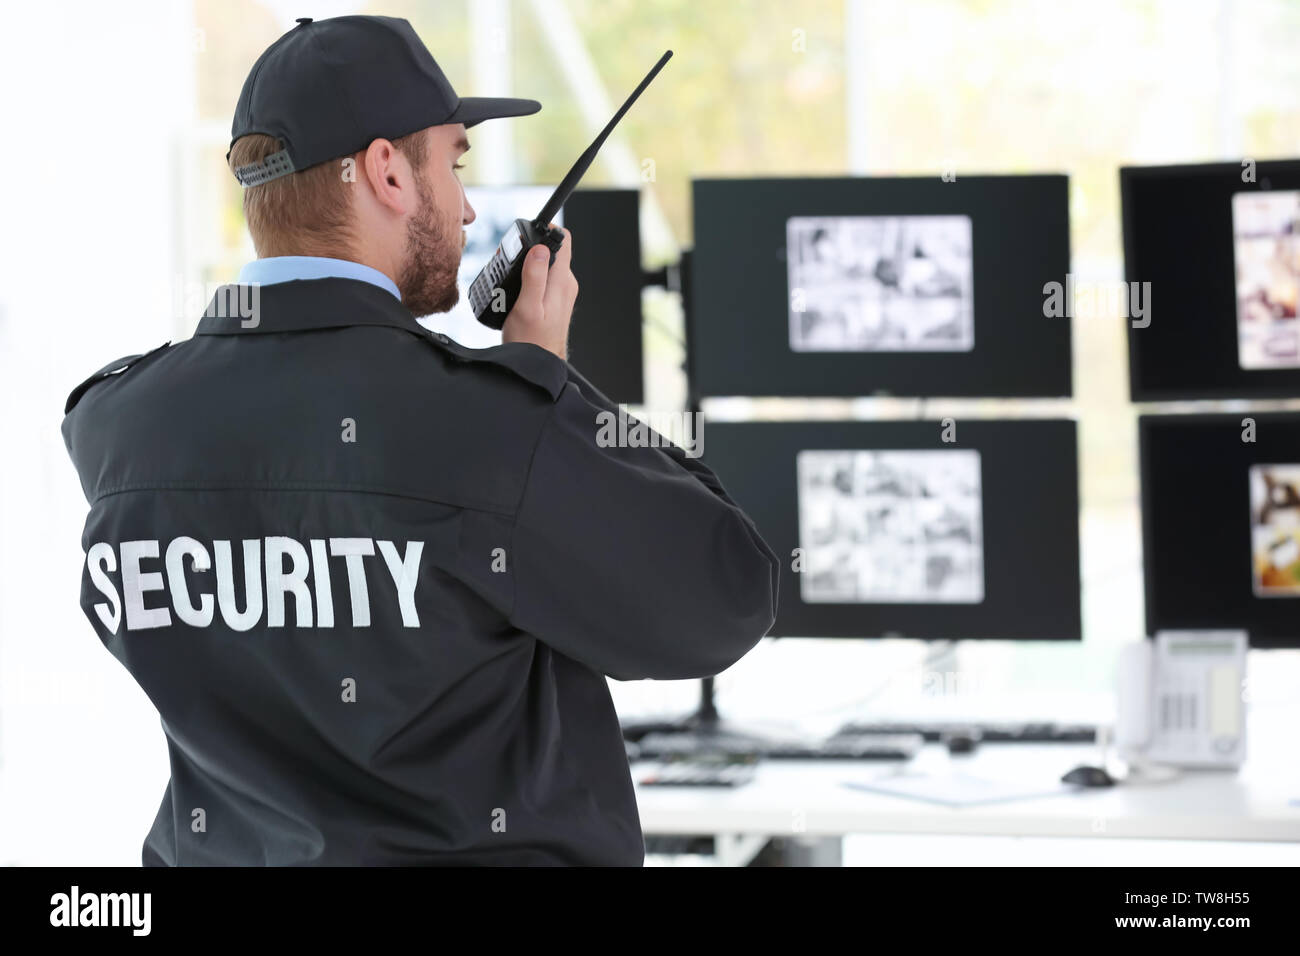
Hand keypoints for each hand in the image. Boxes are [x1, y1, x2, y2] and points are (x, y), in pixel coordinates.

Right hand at [502, 224, 576, 360]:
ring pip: (546, 264)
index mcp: (562, 282)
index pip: (564, 240)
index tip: (526, 237)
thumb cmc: (531, 341)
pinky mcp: (555, 299)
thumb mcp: (527, 307)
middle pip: (553, 250)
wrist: (538, 363)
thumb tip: (540, 249)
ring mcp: (562, 292)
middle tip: (510, 264)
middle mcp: (566, 284)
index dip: (545, 232)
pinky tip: (517, 291)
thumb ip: (534, 277)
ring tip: (512, 283)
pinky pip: (544, 278)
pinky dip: (530, 278)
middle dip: (531, 250)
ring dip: (528, 266)